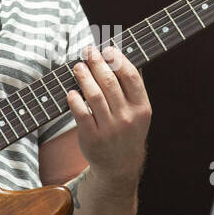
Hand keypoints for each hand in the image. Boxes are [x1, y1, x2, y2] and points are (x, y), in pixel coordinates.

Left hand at [66, 45, 150, 182]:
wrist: (120, 166)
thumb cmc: (127, 131)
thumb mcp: (139, 112)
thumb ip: (133, 88)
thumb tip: (121, 57)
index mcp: (142, 108)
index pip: (131, 77)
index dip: (118, 60)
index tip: (107, 49)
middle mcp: (127, 118)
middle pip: (110, 82)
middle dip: (97, 63)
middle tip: (88, 52)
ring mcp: (110, 129)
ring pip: (94, 95)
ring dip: (84, 77)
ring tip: (78, 67)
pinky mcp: (93, 138)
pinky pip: (81, 113)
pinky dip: (75, 100)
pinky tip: (71, 91)